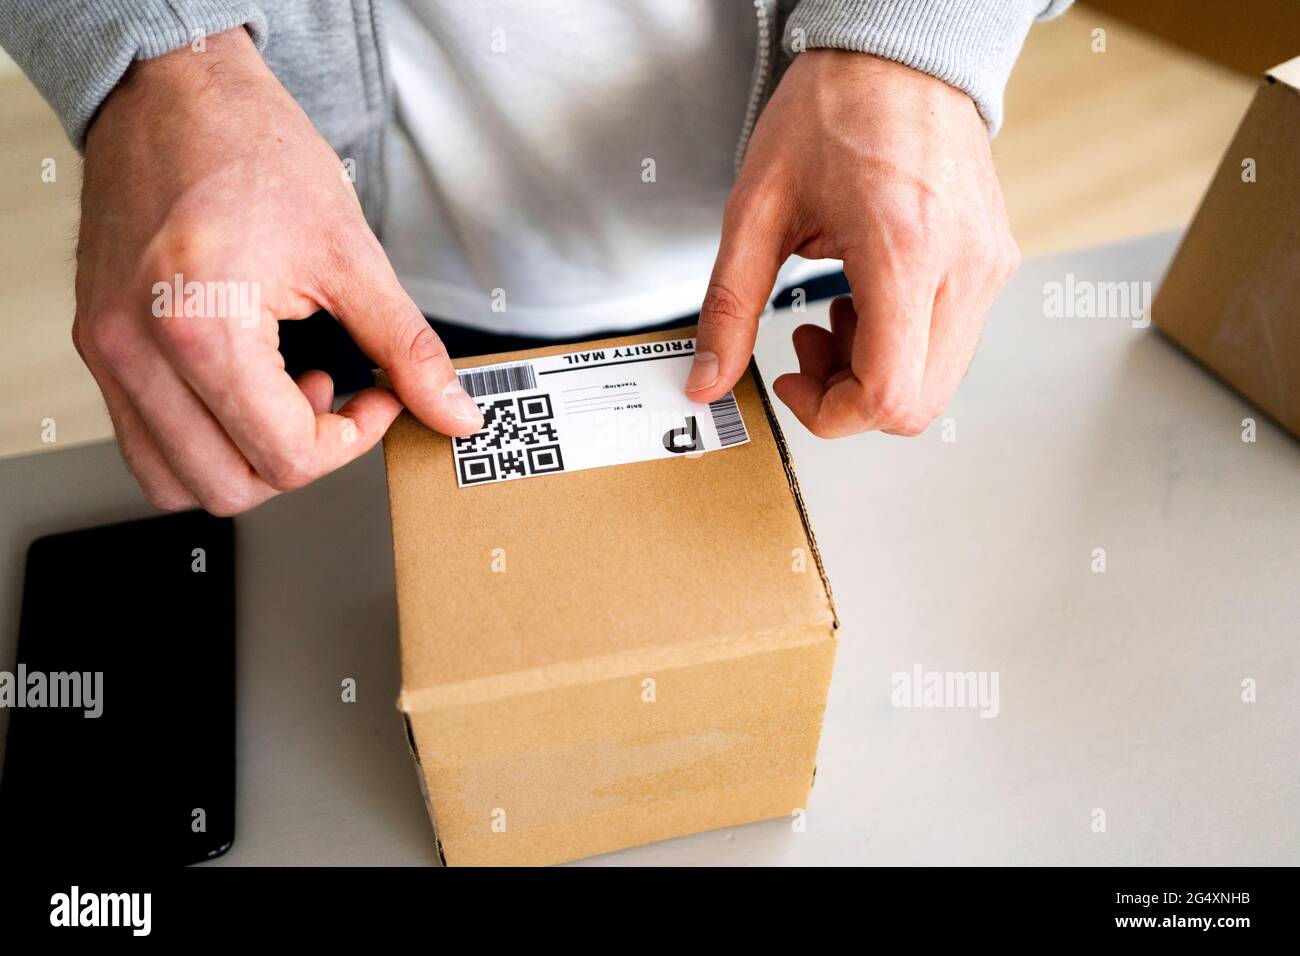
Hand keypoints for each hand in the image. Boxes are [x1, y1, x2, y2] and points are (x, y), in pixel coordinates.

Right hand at [73, 28, 482, 514]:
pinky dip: (203, 443)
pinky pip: (146, 445)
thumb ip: (406, 347)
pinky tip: (244, 388)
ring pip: (180, 482)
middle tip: (340, 400)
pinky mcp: (98, 346)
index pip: (286, 456)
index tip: (379, 399)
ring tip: (288, 395)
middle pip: (232, 485)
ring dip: (249, 461)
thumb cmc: (251, 150)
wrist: (173, 92)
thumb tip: (455, 412)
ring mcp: (107, 352)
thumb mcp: (350, 251)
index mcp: (200, 326)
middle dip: (304, 458)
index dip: (353, 441)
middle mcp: (137, 349)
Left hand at [687, 51, 1019, 436]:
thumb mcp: (758, 209)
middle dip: (850, 399)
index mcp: (905, 252)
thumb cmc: (833, 110)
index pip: (889, 394)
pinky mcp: (995, 260)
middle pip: (918, 403)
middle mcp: (964, 267)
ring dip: (875, 370)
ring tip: (831, 313)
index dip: (832, 414)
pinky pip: (952, 340)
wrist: (898, 49)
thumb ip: (729, 306)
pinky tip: (864, 295)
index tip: (790, 382)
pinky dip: (902, 341)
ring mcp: (990, 265)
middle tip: (806, 349)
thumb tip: (706, 380)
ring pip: (938, 378)